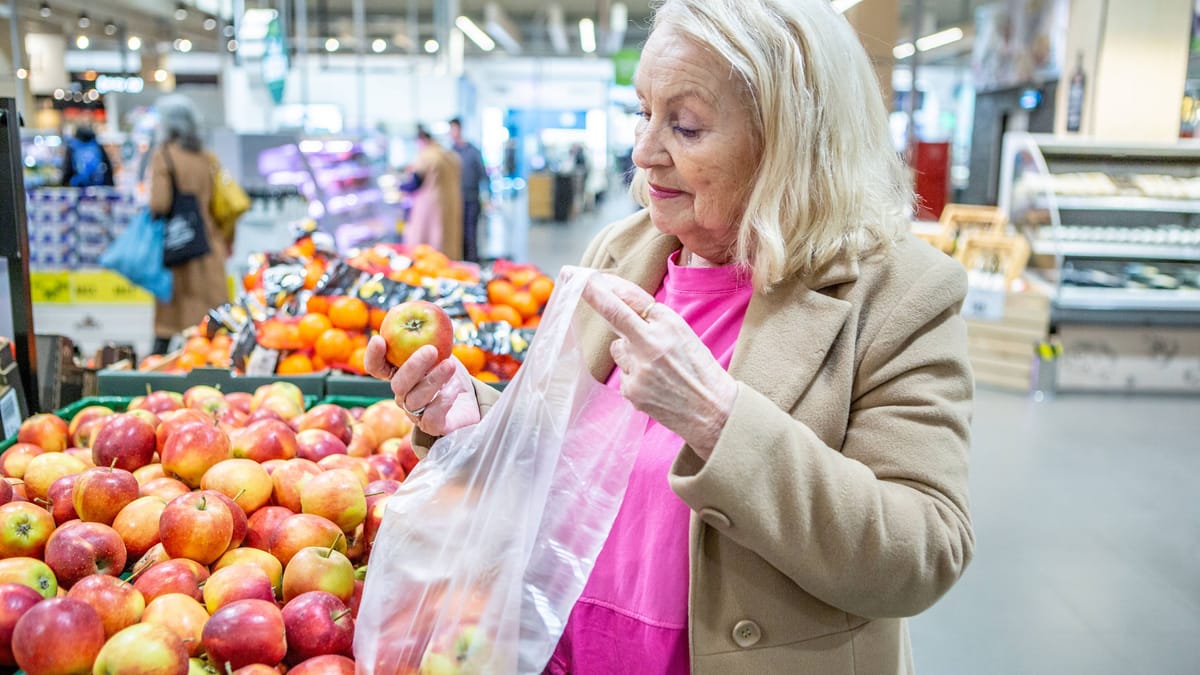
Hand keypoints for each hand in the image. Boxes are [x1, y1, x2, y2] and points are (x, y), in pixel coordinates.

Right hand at [363, 335, 480, 436]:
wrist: (470, 400)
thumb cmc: (449, 371)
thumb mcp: (441, 348)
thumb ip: (429, 334)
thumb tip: (422, 310)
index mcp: (398, 374)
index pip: (377, 367)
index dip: (374, 356)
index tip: (379, 339)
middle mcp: (403, 394)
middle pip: (398, 384)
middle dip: (413, 366)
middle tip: (431, 350)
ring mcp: (416, 412)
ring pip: (415, 400)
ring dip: (433, 380)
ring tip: (451, 365)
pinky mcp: (433, 427)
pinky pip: (431, 418)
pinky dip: (443, 402)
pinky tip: (455, 389)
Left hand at [582, 273, 737, 458]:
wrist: (714, 411)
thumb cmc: (700, 370)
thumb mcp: (683, 335)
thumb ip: (653, 320)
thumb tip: (618, 302)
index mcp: (670, 324)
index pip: (632, 299)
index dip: (606, 287)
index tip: (587, 277)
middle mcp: (652, 342)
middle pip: (613, 314)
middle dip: (593, 295)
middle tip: (572, 277)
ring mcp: (639, 367)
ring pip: (617, 348)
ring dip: (629, 353)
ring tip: (657, 368)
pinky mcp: (631, 390)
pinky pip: (623, 374)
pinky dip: (634, 376)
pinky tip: (655, 386)